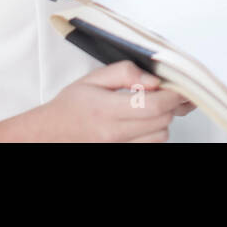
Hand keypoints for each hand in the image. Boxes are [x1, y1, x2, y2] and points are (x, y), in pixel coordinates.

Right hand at [35, 60, 192, 141]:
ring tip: (151, 107)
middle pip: (162, 121)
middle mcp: (113, 133)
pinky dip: (153, 133)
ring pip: (160, 137)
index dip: (173, 94)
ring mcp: (117, 147)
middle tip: (166, 92)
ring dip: (163, 120)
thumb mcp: (93, 78)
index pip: (154, 105)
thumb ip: (125, 73)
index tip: (177, 86)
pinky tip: (145, 122)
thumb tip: (152, 80)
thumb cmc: (70, 105)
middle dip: (170, 105)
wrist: (50, 133)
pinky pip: (149, 146)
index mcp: (106, 109)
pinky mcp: (120, 153)